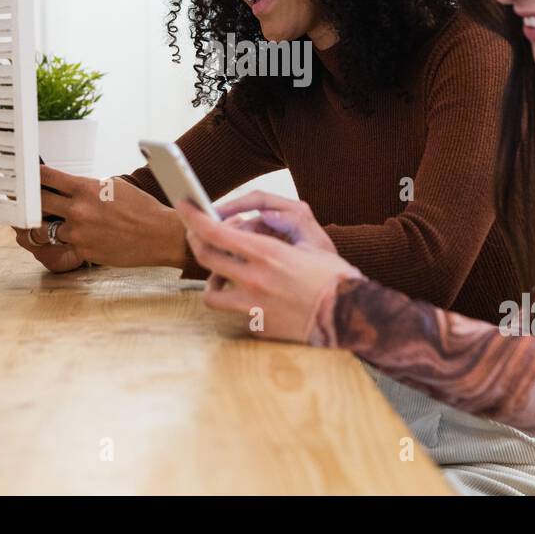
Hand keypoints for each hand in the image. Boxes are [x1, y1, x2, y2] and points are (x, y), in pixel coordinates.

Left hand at [18, 164, 187, 267]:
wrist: (158, 234)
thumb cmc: (141, 208)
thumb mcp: (114, 186)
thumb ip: (89, 186)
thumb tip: (71, 187)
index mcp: (86, 189)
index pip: (47, 177)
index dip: (33, 175)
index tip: (27, 175)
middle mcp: (78, 210)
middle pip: (38, 202)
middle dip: (29, 199)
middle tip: (23, 197)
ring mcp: (78, 233)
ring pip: (42, 228)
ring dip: (39, 224)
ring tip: (37, 221)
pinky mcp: (83, 251)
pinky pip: (60, 247)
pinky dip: (58, 243)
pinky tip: (57, 240)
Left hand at [176, 200, 361, 342]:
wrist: (350, 318)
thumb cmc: (335, 277)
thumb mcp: (310, 243)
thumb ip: (280, 229)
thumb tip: (259, 217)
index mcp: (267, 254)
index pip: (215, 232)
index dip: (193, 216)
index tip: (184, 205)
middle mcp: (254, 280)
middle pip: (205, 257)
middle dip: (194, 240)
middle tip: (195, 234)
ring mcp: (252, 308)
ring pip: (211, 294)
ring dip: (211, 281)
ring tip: (220, 276)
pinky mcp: (257, 328)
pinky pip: (235, 314)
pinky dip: (237, 304)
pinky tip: (249, 300)